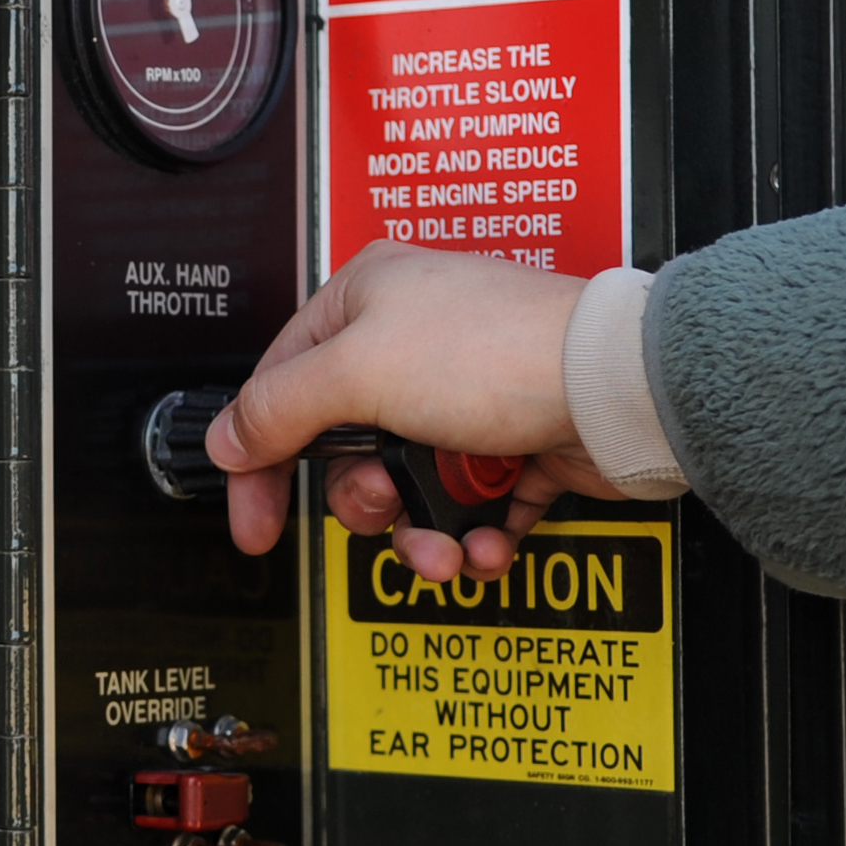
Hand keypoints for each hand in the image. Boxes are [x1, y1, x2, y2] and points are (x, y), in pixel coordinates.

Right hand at [204, 242, 624, 579]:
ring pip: (408, 487)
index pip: (281, 385)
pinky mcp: (513, 442)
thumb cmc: (504, 351)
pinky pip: (470, 506)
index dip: (259, 458)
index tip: (254, 518)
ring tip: (447, 544)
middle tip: (384, 505)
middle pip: (346, 448)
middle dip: (364, 500)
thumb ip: (279, 409)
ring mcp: (466, 394)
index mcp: (365, 301)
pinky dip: (476, 534)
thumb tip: (228, 438)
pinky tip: (487, 540)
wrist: (617, 389)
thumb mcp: (358, 374)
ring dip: (422, 532)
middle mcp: (412, 342)